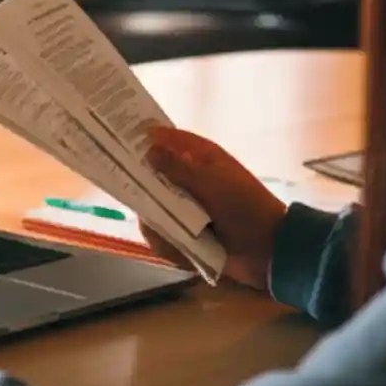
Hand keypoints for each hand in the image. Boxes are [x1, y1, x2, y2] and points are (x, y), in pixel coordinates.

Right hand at [143, 127, 286, 290]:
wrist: (268, 251)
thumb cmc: (245, 208)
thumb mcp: (212, 184)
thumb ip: (179, 168)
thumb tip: (148, 148)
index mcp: (201, 158)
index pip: (168, 138)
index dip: (146, 134)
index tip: (118, 133)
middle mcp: (189, 179)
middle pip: (152, 175)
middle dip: (141, 187)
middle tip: (127, 191)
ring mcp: (185, 207)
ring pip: (152, 209)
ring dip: (158, 224)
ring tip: (172, 234)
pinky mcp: (184, 233)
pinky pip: (161, 235)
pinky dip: (168, 245)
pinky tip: (182, 252)